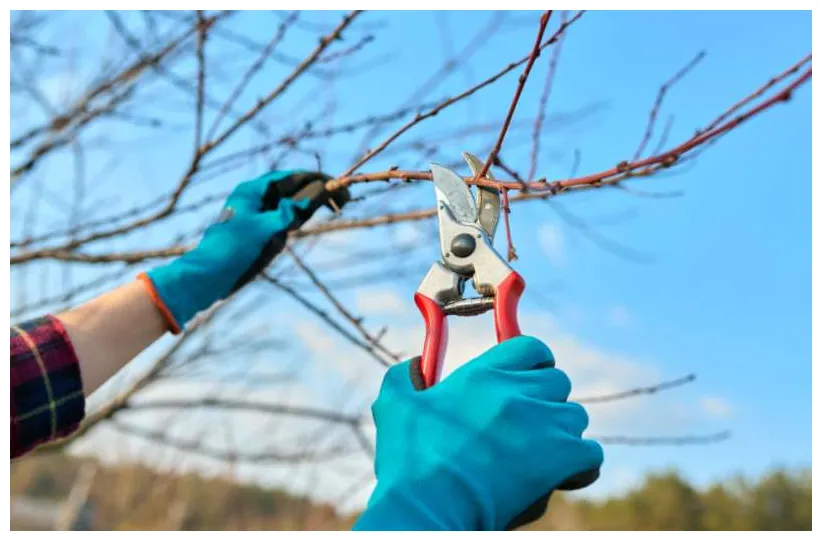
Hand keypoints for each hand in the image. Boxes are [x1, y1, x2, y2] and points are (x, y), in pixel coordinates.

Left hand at [140, 170, 348, 332]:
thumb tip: (318, 191)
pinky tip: (310, 215)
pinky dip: (299, 215)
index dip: (316, 179)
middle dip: (317, 190)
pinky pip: (283, 217)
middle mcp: (255, 199)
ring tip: (335, 204)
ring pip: (289, 203)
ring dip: (311, 201)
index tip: (338, 183)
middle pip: (292, 188)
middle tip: (343, 198)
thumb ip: (293, 210)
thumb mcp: (268, 229)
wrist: (208, 277)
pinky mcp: (258, 231)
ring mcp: (257, 215)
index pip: (291, 177)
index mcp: (252, 191)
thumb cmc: (233, 250)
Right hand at [354, 336, 602, 530]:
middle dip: (548, 400)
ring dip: (563, 434)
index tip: (526, 379)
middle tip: (530, 423)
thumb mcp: (395, 405)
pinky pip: (591, 454)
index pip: (531, 347)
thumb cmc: (410, 461)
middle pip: (558, 381)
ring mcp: (542, 424)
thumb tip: (416, 363)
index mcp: (482, 374)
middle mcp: (517, 391)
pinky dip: (581, 466)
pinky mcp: (559, 459)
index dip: (533, 362)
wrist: (427, 506)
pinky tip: (563, 476)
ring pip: (575, 417)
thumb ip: (405, 374)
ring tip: (542, 453)